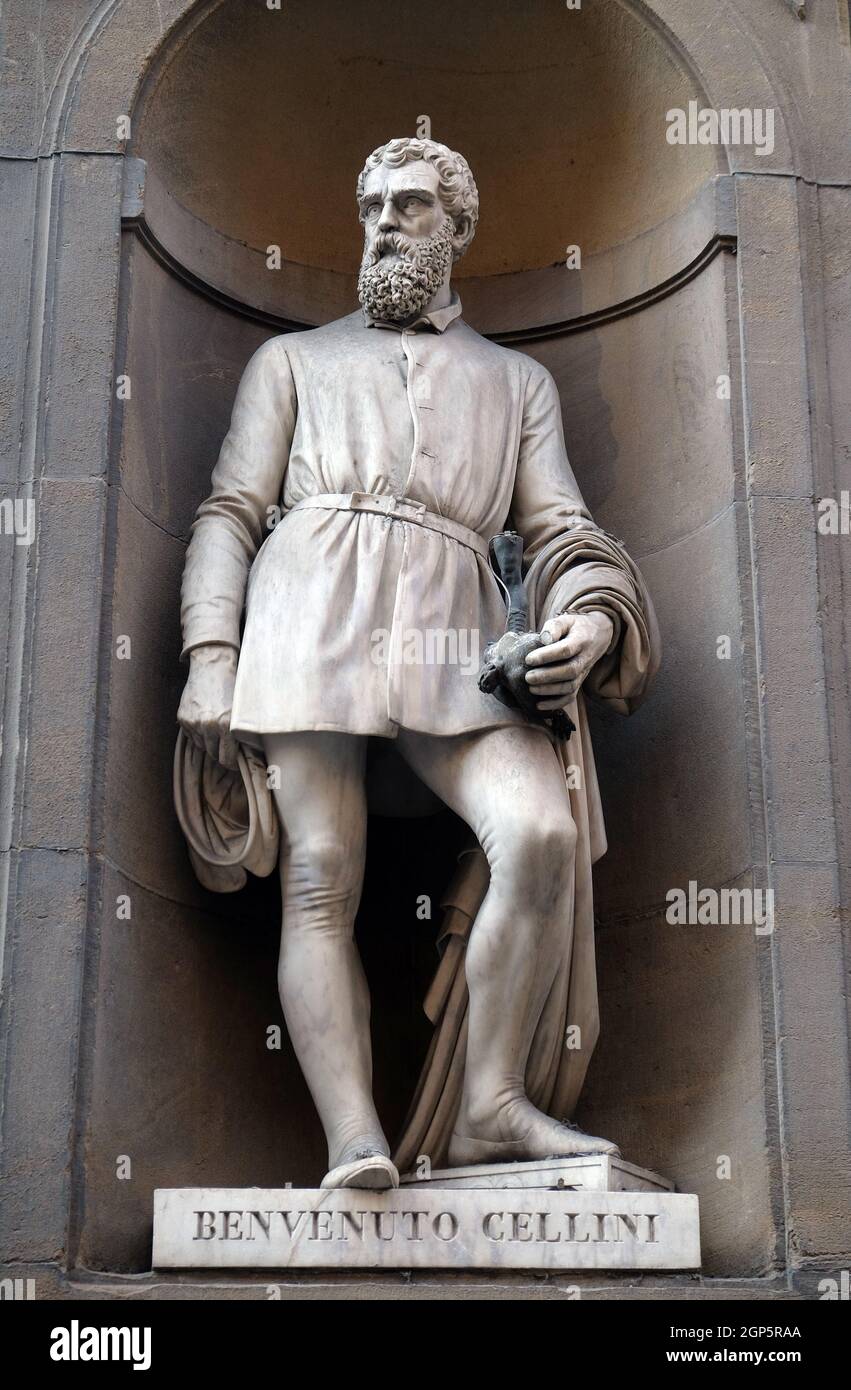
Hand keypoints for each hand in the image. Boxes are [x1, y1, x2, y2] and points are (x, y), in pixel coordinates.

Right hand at [177, 644, 239, 768]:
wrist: (212, 665)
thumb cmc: (232, 686)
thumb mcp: (242, 710)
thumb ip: (244, 733)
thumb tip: (249, 754)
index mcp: (226, 725)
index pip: (227, 759)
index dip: (232, 763)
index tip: (234, 762)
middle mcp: (208, 726)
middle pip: (214, 754)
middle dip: (221, 752)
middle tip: (227, 744)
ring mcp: (193, 722)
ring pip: (202, 746)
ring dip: (209, 742)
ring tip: (216, 727)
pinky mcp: (183, 718)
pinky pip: (192, 735)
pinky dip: (198, 732)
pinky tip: (206, 719)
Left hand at [524, 611, 613, 710]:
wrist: (598, 635)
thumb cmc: (575, 627)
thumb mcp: (566, 620)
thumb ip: (554, 627)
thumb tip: (544, 639)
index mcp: (581, 640)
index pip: (565, 650)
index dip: (547, 655)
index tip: (528, 659)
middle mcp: (584, 658)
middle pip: (569, 671)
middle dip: (547, 676)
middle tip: (527, 677)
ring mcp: (583, 672)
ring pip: (570, 686)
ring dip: (550, 690)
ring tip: (531, 688)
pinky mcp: (579, 682)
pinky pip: (571, 696)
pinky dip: (556, 704)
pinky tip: (539, 705)